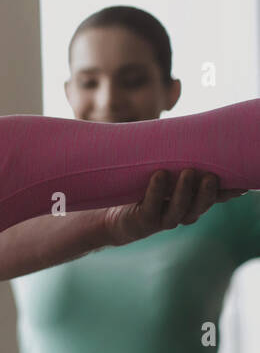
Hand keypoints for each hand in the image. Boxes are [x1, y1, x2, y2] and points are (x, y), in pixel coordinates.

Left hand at [103, 169, 237, 246]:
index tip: (242, 183)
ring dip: (184, 191)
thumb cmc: (141, 189)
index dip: (228, 192)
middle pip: (199, 205)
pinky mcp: (144, 221)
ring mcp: (163, 219)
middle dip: (207, 191)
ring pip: (179, 209)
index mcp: (191, 202)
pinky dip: (155, 191)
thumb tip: (190, 131)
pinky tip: (159, 175)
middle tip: (211, 175)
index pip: (214, 197)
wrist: (111, 215)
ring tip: (188, 172)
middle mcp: (182, 213)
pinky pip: (151, 206)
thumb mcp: (162, 174)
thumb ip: (176, 160)